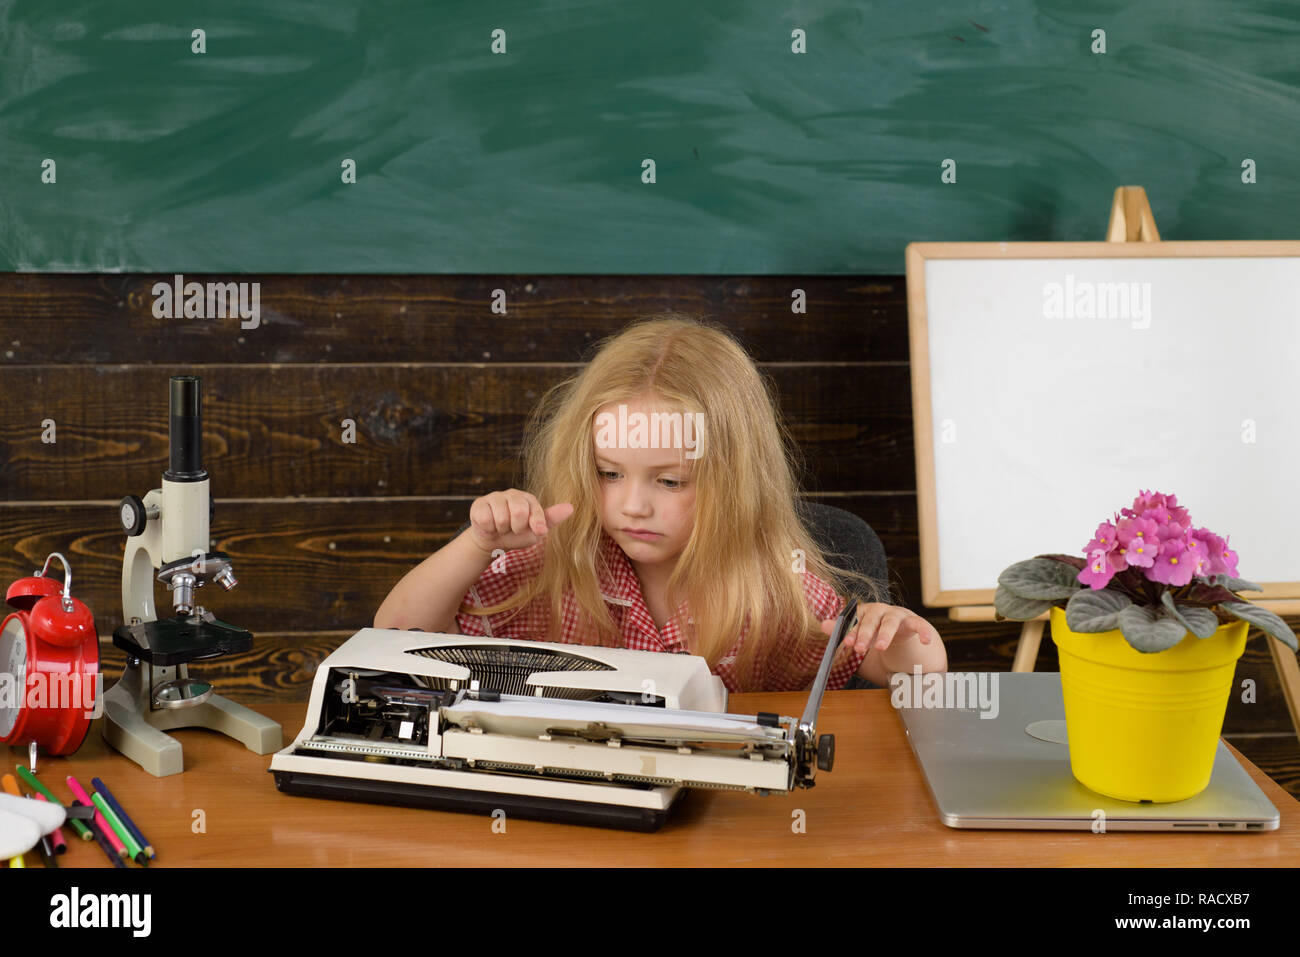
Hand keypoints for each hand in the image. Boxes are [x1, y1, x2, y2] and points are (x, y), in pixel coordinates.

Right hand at [467, 489, 573, 553]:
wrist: (492, 542)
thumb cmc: (516, 535)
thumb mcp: (536, 531)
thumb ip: (551, 519)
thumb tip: (571, 507)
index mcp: (529, 500)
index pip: (536, 511)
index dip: (536, 525)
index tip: (537, 531)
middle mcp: (513, 494)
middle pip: (519, 512)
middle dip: (516, 528)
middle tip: (513, 529)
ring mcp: (495, 497)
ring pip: (501, 518)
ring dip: (501, 530)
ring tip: (501, 528)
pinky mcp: (479, 503)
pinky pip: (486, 519)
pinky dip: (489, 529)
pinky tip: (489, 526)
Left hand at [820, 602, 940, 663]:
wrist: (899, 627)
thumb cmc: (874, 629)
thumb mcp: (859, 631)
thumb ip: (843, 630)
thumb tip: (823, 625)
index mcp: (865, 612)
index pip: (856, 620)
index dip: (851, 631)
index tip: (846, 643)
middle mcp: (881, 611)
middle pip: (872, 620)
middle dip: (865, 634)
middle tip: (859, 649)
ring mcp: (897, 615)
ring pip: (891, 622)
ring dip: (885, 634)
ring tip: (880, 647)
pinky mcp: (913, 622)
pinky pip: (920, 625)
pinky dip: (924, 631)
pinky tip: (926, 640)